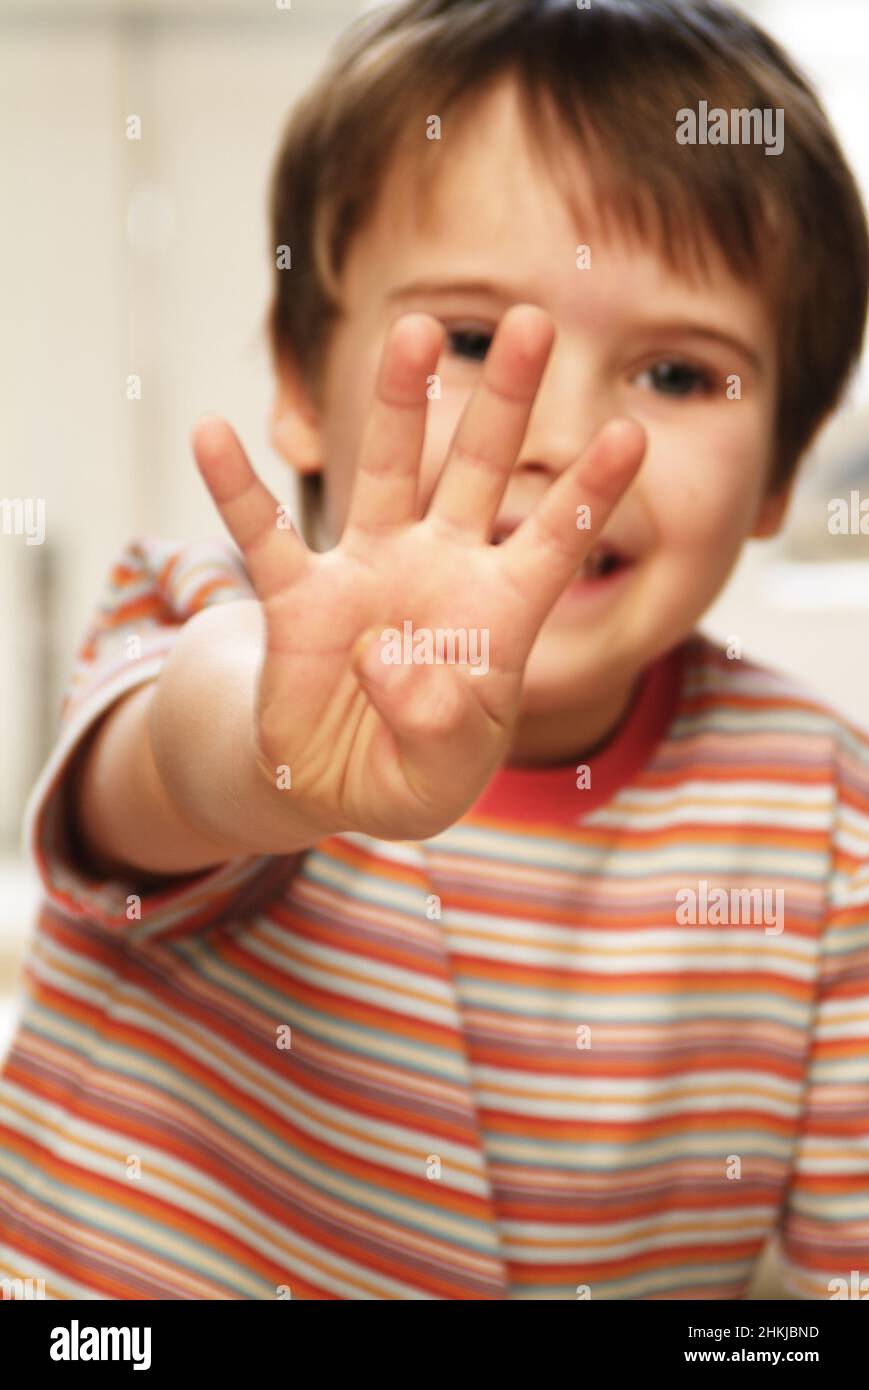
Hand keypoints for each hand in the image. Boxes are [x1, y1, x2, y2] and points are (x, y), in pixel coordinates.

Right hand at [192, 305, 645, 840]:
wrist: (330, 782)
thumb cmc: (409, 768)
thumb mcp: (442, 774)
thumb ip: (439, 725)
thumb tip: (389, 655)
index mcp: (497, 614)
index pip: (554, 543)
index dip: (589, 494)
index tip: (632, 433)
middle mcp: (438, 570)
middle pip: (480, 471)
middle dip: (506, 401)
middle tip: (534, 323)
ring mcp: (368, 573)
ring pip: (389, 473)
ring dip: (403, 404)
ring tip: (417, 330)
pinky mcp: (297, 599)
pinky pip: (264, 537)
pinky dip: (237, 490)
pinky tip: (210, 432)